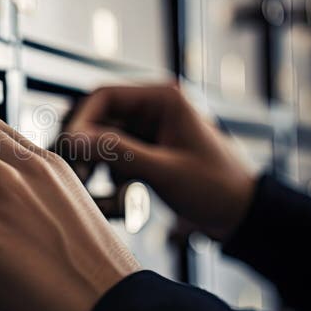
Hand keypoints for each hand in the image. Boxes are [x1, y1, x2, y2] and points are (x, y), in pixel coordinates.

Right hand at [65, 84, 255, 240]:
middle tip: (75, 172)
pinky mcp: (146, 150)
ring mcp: (148, 130)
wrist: (241, 214)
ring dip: (93, 160)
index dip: (81, 120)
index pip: (104, 96)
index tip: (69, 149)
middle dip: (84, 143)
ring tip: (88, 184)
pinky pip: (113, 155)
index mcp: (162, 98)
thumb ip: (118, 152)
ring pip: (102, 137)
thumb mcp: (165, 170)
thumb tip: (73, 140)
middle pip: (98, 115)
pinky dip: (106, 172)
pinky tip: (112, 194)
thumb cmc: (215, 188)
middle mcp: (152, 108)